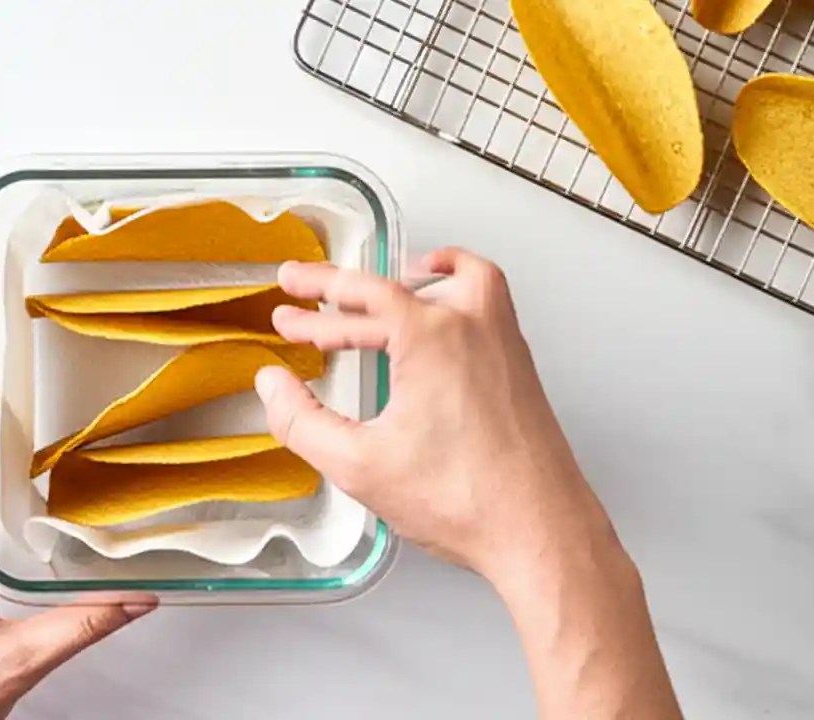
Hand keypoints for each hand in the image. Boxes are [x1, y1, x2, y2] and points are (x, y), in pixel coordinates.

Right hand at [255, 251, 681, 718]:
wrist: (540, 531)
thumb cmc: (468, 500)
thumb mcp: (359, 465)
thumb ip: (302, 421)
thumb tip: (273, 386)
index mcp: (433, 337)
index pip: (363, 290)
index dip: (319, 282)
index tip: (292, 280)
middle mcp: (474, 326)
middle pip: (395, 293)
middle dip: (340, 302)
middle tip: (304, 308)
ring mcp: (502, 344)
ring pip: (444, 290)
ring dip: (398, 292)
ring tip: (369, 297)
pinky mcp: (517, 368)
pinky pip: (479, 309)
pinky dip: (450, 299)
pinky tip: (435, 324)